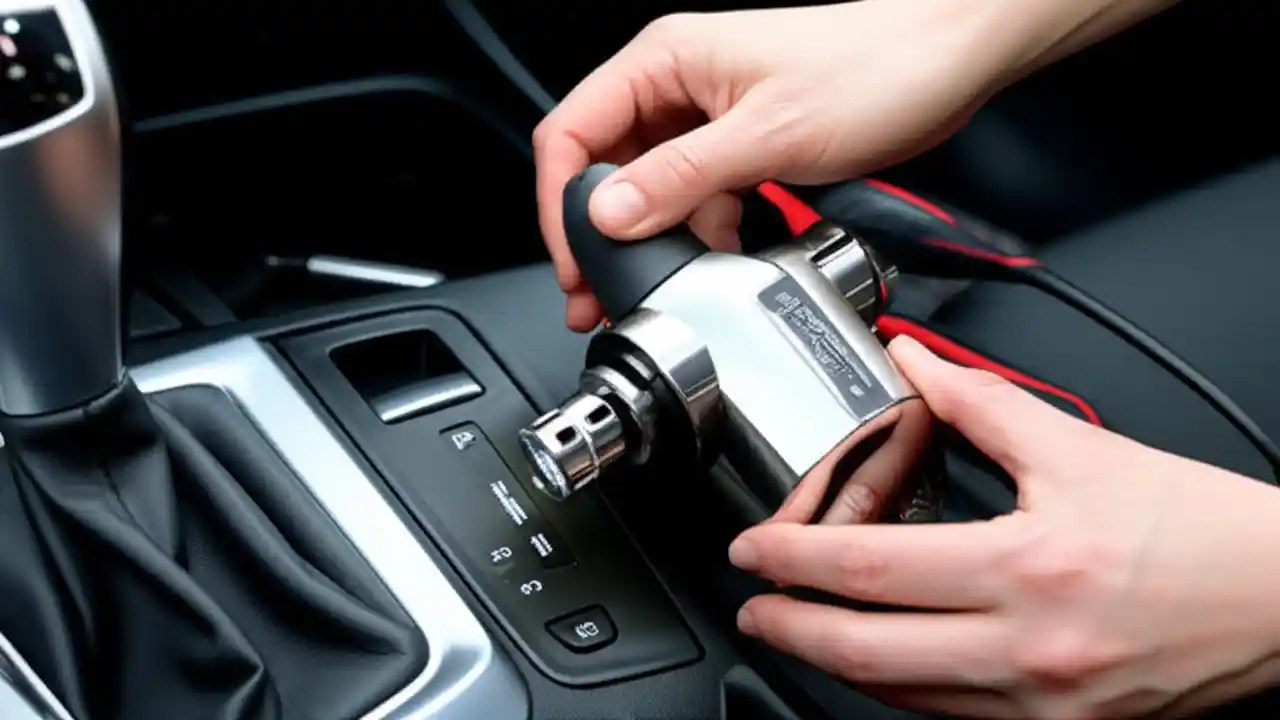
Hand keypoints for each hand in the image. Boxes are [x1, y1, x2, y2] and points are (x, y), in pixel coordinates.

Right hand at [534, 0, 1012, 330]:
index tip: (575, 259)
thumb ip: (680, 177)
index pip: (574, 131)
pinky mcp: (739, 141)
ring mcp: (708, 113)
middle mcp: (678, 82)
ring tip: (648, 288)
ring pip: (650, 185)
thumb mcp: (767, 135)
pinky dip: (698, 231)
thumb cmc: (873, 67)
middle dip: (598, 232)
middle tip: (595, 290)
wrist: (945, 60)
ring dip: (648, 239)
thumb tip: (608, 215)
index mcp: (666, 60)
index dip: (561, 202)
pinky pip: (696, 192)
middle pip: (605, 164)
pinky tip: (710, 260)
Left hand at [729, 336, 1279, 717]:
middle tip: (752, 604)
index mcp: (1031, 567)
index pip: (874, 569)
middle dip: (790, 629)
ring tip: (797, 632)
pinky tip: (879, 663)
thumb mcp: (1079, 448)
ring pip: (904, 695)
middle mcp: (1031, 647)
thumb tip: (914, 362)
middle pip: (868, 651)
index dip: (796, 559)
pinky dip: (902, 689)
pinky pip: (954, 716)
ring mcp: (1044, 702)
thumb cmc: (1197, 526)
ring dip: (835, 664)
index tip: (755, 547)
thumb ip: (980, 404)